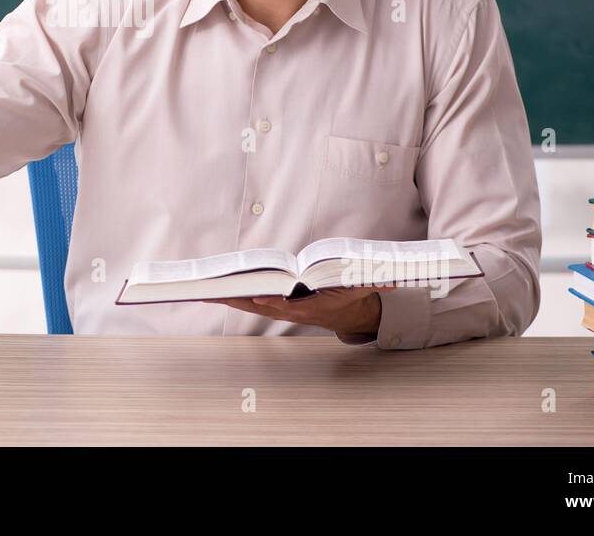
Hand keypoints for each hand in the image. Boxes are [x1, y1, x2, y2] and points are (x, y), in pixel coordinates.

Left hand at [208, 286, 390, 337]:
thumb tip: (390, 280)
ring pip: (248, 303)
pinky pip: (247, 300)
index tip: (261, 299)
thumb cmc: (350, 294)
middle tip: (215, 292)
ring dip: (226, 296)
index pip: (291, 306)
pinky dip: (229, 295)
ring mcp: (279, 309)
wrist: (346, 313)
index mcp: (311, 306)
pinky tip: (211, 290)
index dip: (275, 303)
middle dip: (237, 298)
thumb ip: (373, 282)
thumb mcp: (364, 287)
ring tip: (203, 289)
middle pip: (260, 304)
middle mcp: (291, 309)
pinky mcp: (271, 305)